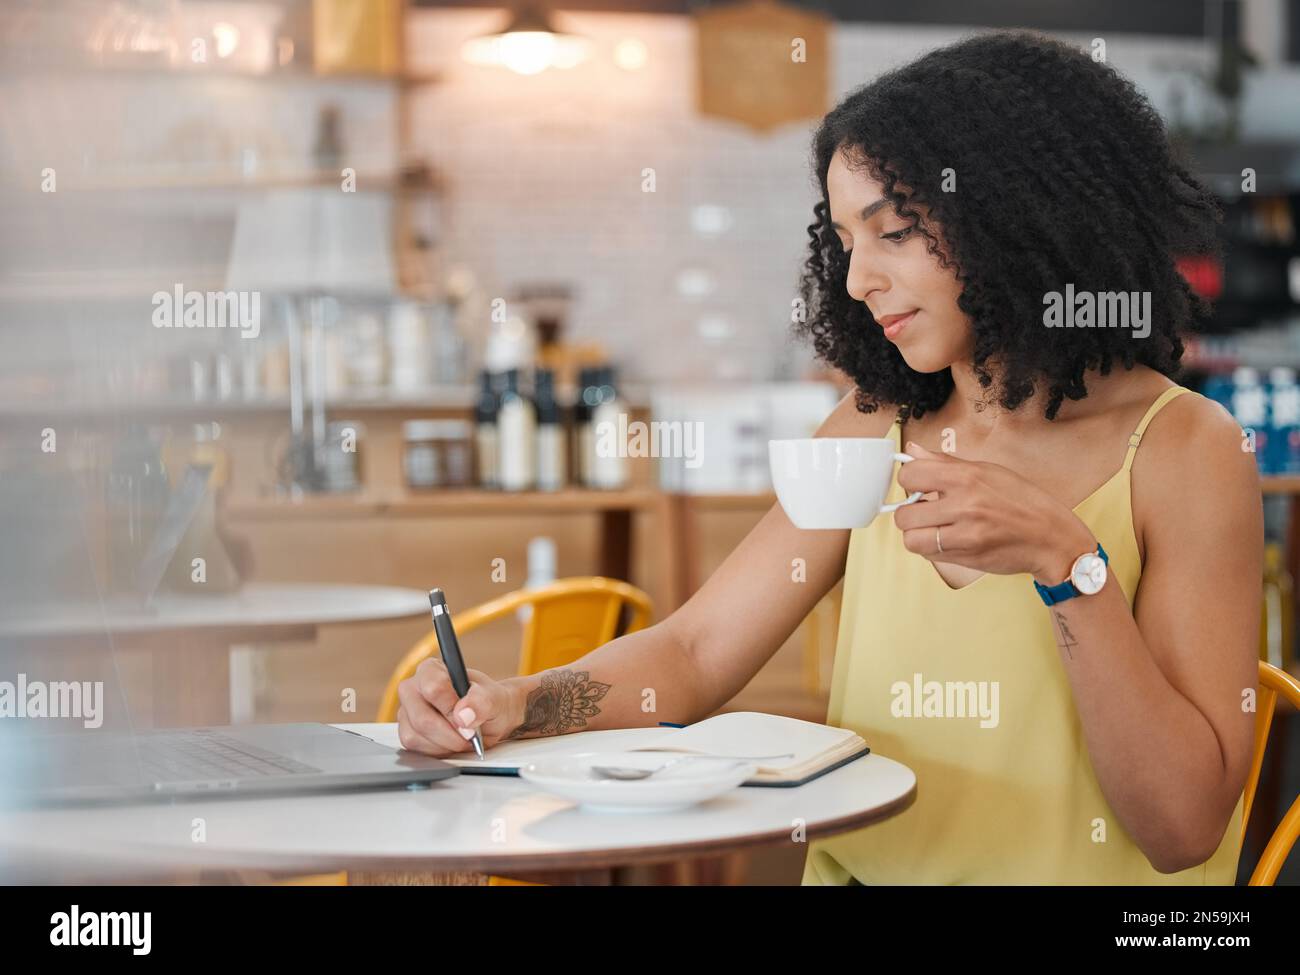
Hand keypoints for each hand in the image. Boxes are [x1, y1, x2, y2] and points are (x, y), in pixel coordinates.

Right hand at [396, 657, 519, 756]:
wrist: (489, 717)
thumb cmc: (488, 701)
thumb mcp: (493, 698)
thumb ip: (481, 702)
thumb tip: (463, 715)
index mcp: (430, 670)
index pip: (433, 688)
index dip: (451, 708)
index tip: (467, 718)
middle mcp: (412, 689)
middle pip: (422, 719)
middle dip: (451, 734)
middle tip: (470, 734)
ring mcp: (406, 712)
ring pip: (417, 737)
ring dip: (446, 744)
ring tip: (464, 737)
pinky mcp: (407, 733)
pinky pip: (417, 749)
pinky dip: (439, 751)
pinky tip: (452, 743)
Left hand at [895, 440, 1096, 584]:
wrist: (1052, 538)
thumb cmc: (1023, 501)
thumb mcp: (988, 471)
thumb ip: (944, 463)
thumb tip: (912, 450)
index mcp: (967, 477)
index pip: (910, 475)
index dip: (908, 480)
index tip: (917, 484)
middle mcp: (964, 505)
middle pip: (904, 513)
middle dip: (909, 513)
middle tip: (924, 510)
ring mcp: (964, 534)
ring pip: (911, 539)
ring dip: (917, 535)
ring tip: (934, 528)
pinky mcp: (967, 557)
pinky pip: (929, 555)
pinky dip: (931, 549)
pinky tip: (947, 540)